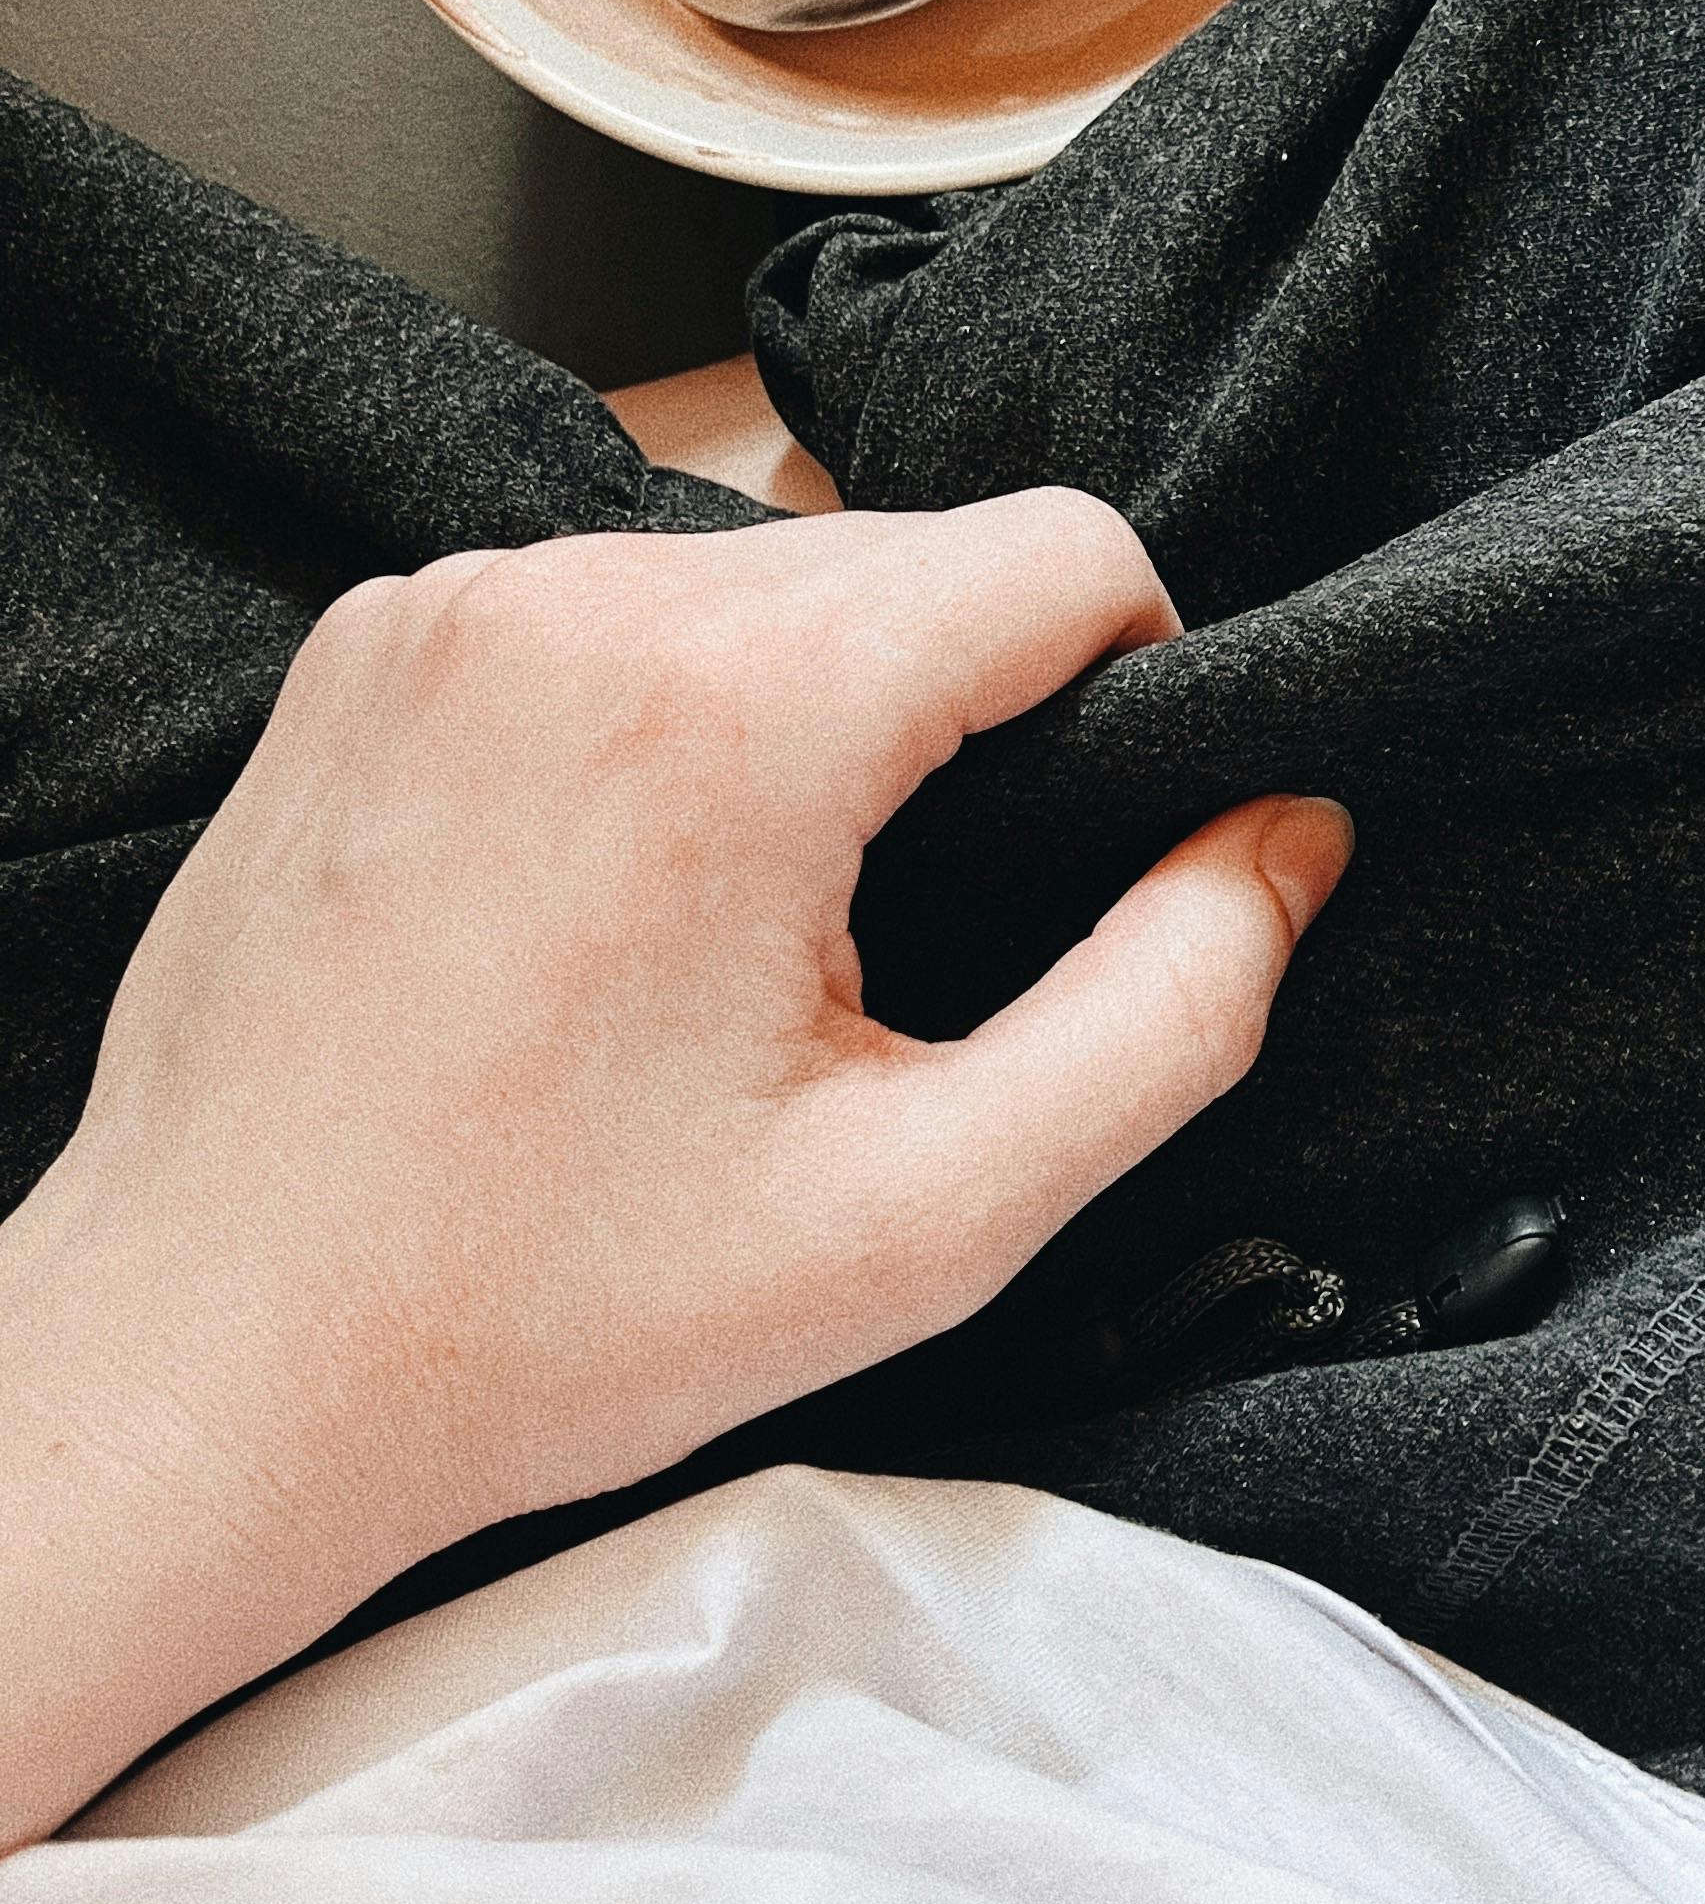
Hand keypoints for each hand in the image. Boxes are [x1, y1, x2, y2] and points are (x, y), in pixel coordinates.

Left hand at [0, 495, 1349, 1845]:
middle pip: (913, 553)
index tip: (1101, 830)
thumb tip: (1289, 834)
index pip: (1061, 548)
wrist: (216, 1355)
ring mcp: (455, 605)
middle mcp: (582, 600)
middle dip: (970, 706)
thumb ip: (1174, 1007)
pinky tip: (630, 881)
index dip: (1143, 677)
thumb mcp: (933, 1212)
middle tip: (915, 927)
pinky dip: (670, 701)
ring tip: (763, 918)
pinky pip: (612, 598)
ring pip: (762, 569)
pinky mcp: (375, 641)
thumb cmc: (546, 1313)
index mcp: (738, 713)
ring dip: (820, 699)